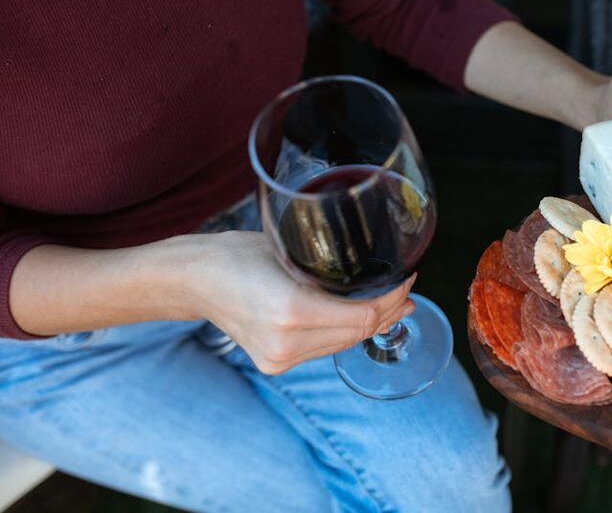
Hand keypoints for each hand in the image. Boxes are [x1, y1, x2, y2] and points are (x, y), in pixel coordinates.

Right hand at [190, 231, 415, 374]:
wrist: (196, 279)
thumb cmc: (241, 255)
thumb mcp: (292, 253)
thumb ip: (331, 272)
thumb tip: (377, 279)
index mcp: (292, 310)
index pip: (364, 315)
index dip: (394, 298)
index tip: (408, 278)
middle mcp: (286, 343)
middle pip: (359, 333)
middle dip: (389, 311)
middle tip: (407, 291)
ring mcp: (279, 359)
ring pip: (344, 344)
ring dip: (371, 324)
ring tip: (392, 304)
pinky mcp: (275, 365)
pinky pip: (324, 349)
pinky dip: (345, 333)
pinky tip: (360, 318)